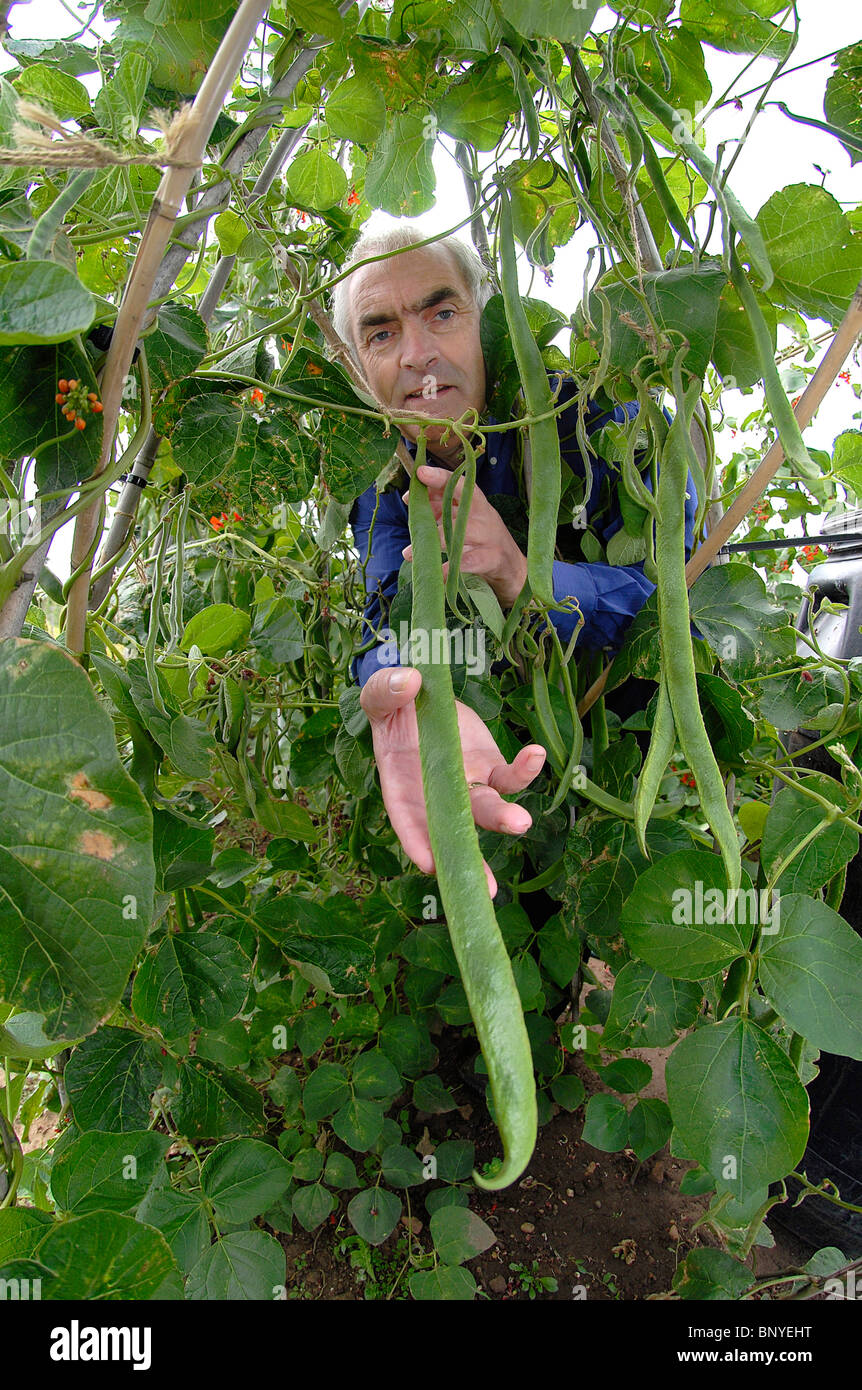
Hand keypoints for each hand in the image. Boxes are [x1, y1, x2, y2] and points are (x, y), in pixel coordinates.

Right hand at [359, 666, 546, 896]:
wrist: (423, 695)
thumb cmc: (391, 703)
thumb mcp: (379, 694)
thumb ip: (385, 690)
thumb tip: (408, 681)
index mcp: (400, 785)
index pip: (408, 820)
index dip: (418, 842)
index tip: (431, 864)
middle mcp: (436, 795)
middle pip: (452, 827)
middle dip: (468, 853)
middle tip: (485, 884)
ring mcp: (467, 785)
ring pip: (487, 809)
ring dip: (504, 818)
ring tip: (521, 822)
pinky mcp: (490, 768)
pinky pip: (510, 776)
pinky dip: (525, 770)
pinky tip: (535, 754)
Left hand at [401, 464, 527, 608]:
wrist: (511, 567)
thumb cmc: (481, 539)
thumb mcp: (464, 519)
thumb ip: (440, 508)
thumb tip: (410, 498)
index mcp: (476, 503)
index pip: (460, 483)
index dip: (440, 477)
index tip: (420, 472)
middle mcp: (484, 515)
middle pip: (464, 500)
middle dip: (437, 497)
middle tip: (410, 498)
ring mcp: (489, 537)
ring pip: (462, 532)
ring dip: (434, 540)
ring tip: (408, 552)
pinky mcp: (491, 559)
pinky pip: (469, 561)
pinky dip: (451, 568)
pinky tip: (436, 572)